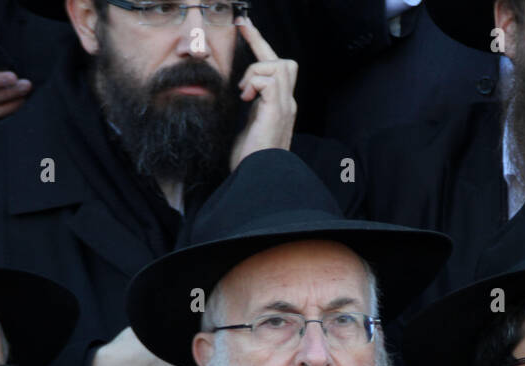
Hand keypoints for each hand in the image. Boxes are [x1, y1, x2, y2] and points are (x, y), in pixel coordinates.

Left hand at [228, 17, 297, 170]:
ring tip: (244, 92)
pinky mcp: (278, 111)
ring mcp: (285, 106)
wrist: (257, 178)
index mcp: (278, 107)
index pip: (275, 69)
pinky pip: (268, 79)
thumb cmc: (249, 160)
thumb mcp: (247, 127)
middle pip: (285, 62)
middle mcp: (286, 104)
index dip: (260, 45)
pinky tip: (246, 99)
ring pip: (278, 65)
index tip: (244, 26)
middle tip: (242, 30)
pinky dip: (254, 83)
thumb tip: (238, 91)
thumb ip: (249, 107)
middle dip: (261, 44)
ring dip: (256, 71)